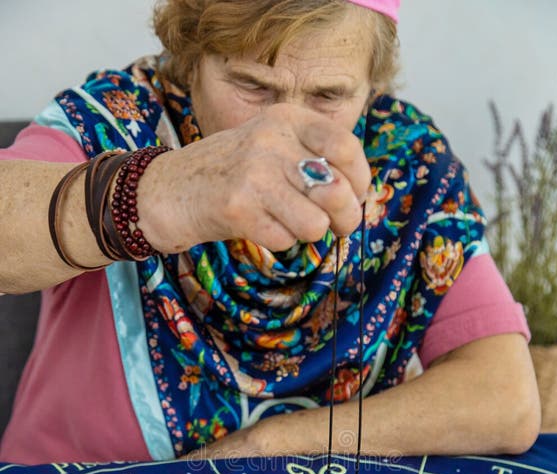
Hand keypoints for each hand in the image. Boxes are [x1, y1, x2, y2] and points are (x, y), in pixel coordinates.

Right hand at [137, 103, 370, 252]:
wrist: (167, 189)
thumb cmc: (229, 173)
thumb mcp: (270, 145)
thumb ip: (311, 157)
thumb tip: (358, 195)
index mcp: (286, 119)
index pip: (346, 146)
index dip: (360, 179)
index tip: (356, 197)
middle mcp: (271, 141)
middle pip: (338, 191)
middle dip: (345, 218)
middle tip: (337, 227)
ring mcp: (253, 174)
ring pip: (315, 223)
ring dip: (308, 234)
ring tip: (290, 224)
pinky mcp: (238, 208)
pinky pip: (284, 240)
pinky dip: (278, 243)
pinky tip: (260, 228)